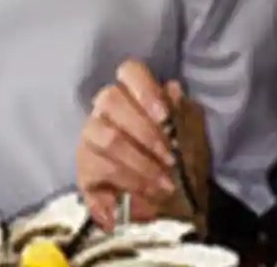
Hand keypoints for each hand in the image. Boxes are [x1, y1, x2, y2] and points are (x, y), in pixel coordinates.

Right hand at [77, 60, 180, 230]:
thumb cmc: (182, 161)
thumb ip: (183, 113)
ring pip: (106, 137)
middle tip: (170, 158)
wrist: (175, 204)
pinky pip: (98, 171)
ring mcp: (91, 139)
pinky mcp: (84, 169)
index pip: (130, 71)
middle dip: (145, 132)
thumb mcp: (192, 137)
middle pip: (111, 100)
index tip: (165, 117)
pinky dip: (124, 185)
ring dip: (139, 163)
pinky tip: (139, 200)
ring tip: (164, 185)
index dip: (145, 90)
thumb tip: (173, 89)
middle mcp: (106, 111)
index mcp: (134, 95)